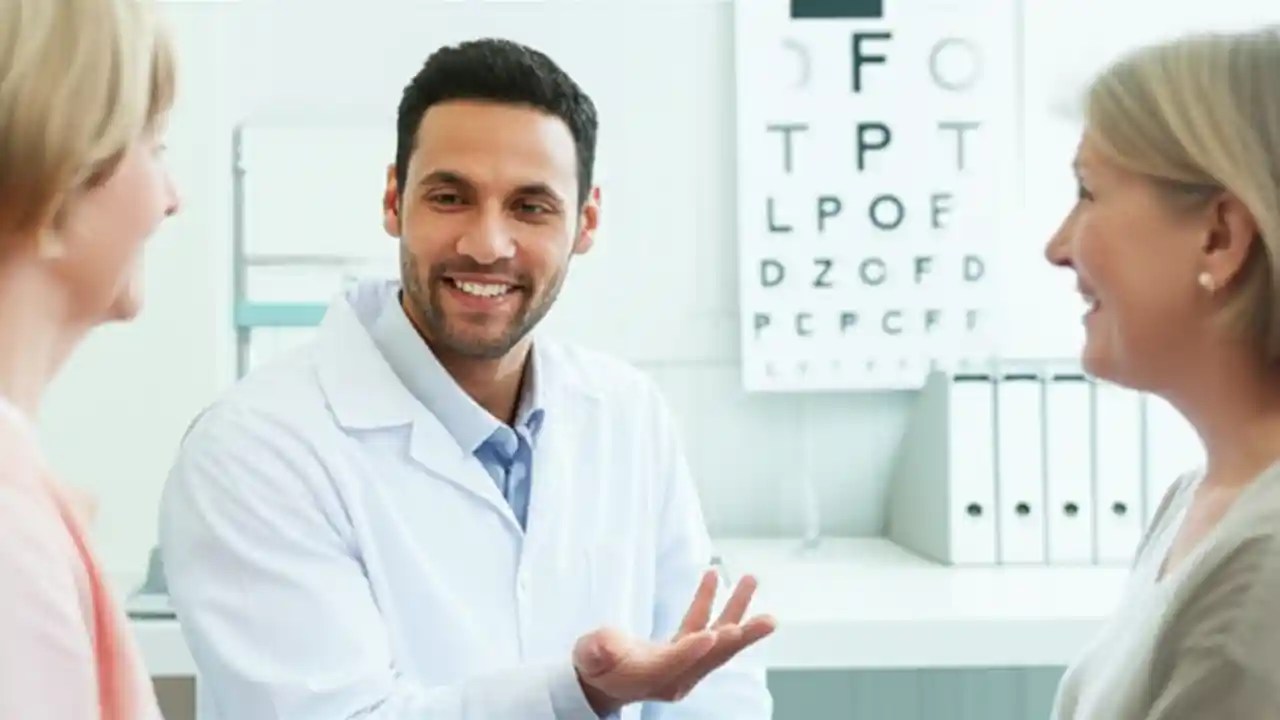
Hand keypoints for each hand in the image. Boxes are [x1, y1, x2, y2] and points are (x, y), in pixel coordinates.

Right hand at [572, 570, 776, 715]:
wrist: (601, 680)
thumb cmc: (594, 667)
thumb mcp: (589, 657)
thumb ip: (596, 651)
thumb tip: (600, 646)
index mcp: (655, 678)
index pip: (678, 663)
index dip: (694, 650)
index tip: (715, 633)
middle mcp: (677, 675)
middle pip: (714, 655)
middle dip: (742, 636)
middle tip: (768, 621)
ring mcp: (684, 663)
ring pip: (716, 637)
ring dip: (736, 609)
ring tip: (751, 579)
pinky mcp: (683, 651)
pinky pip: (702, 624)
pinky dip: (709, 602)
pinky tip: (713, 575)